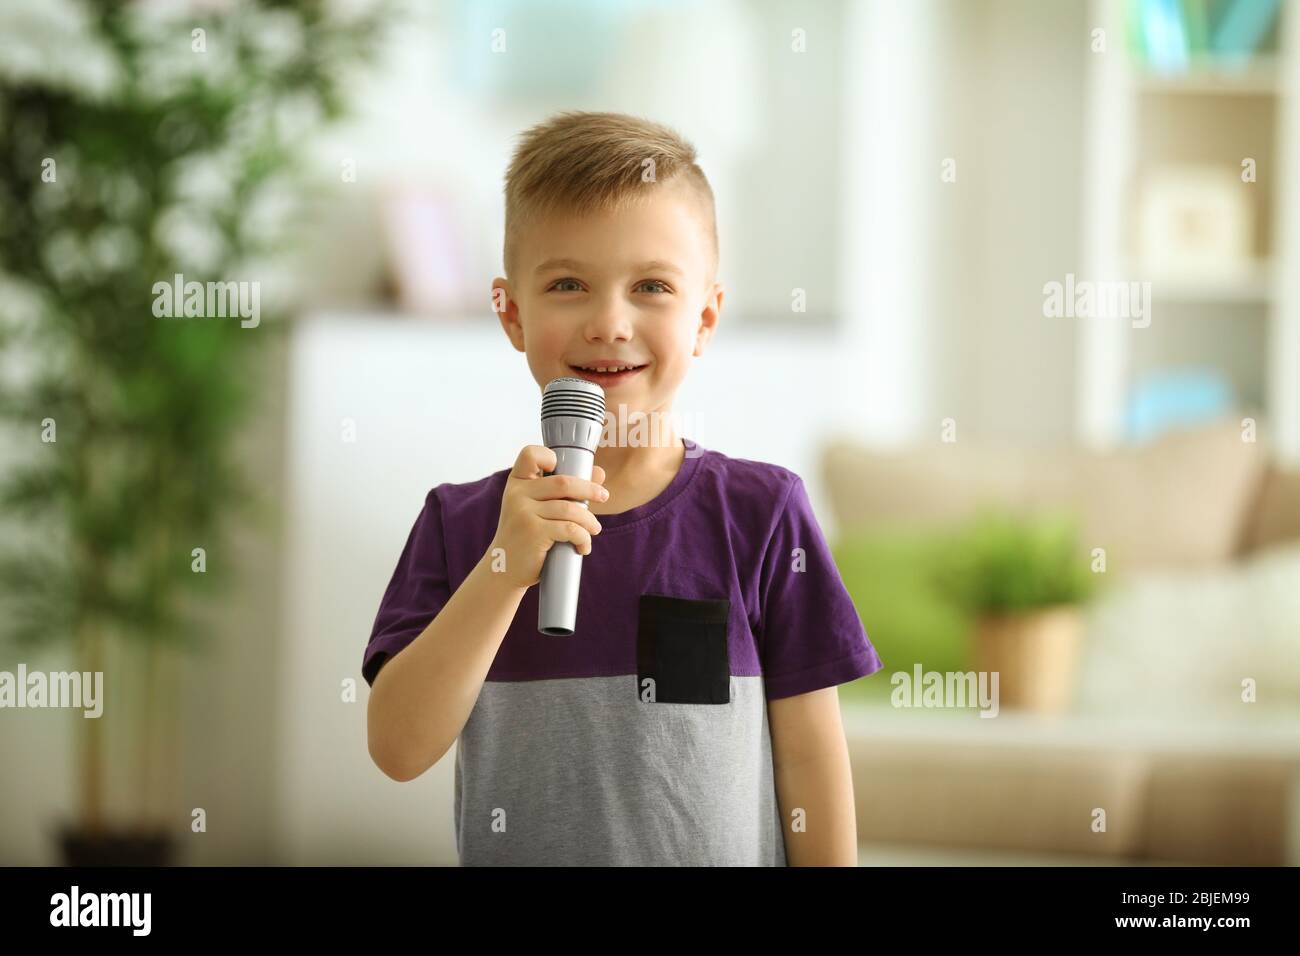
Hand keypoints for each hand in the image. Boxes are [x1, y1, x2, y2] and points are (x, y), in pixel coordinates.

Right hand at [485, 445, 608, 589]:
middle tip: (603, 496)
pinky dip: (583, 538)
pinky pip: (570, 529)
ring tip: (594, 529)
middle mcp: (517, 494)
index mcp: (517, 482)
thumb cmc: (526, 536)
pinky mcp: (533, 532)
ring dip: (589, 520)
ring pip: (570, 509)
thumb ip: (564, 491)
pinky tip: (583, 546)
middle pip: (563, 482)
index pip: (530, 454)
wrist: (504, 569)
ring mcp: (523, 512)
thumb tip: (599, 472)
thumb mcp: (538, 509)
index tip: (568, 470)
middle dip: (590, 489)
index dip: (550, 456)